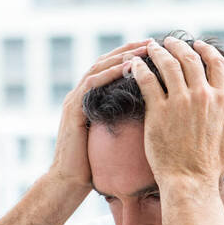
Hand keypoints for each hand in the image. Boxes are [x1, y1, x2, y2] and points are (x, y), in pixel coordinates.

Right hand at [48, 40, 151, 190]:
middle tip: (151, 41)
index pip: (111, 69)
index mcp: (89, 100)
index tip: (154, 50)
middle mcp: (79, 95)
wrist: (68, 183)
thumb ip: (123, 122)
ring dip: (122, 56)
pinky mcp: (73, 110)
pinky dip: (110, 73)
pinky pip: (91, 84)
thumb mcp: (113, 139)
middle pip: (105, 62)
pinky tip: (128, 67)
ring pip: (98, 67)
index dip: (131, 56)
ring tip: (143, 49)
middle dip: (129, 49)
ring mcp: (74, 100)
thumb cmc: (93, 166)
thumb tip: (150, 116)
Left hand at [128, 37, 223, 187]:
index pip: (215, 62)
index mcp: (223, 99)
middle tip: (169, 42)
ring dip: (158, 51)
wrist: (190, 181)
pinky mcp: (158, 111)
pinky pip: (147, 81)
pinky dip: (140, 68)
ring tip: (151, 47)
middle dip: (178, 45)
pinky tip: (135, 64)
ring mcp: (179, 102)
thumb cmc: (215, 163)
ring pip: (167, 64)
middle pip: (189, 58)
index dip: (205, 49)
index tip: (196, 45)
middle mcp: (202, 95)